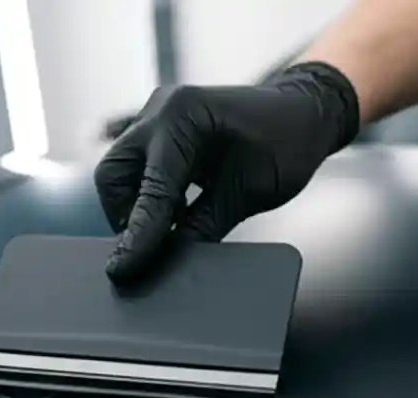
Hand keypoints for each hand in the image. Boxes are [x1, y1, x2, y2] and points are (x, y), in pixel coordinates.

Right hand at [94, 62, 358, 283]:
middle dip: (126, 214)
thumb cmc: (288, 142)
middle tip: (151, 244)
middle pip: (113, 175)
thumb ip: (203, 227)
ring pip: (119, 170)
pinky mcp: (160, 126)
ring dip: (136, 204)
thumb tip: (168, 261)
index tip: (123, 268)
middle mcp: (162, 109)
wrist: (304, 111)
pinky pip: (136, 164)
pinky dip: (146, 191)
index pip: (152, 189)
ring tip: (171, 226)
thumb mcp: (248, 193)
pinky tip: (175, 209)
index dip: (138, 235)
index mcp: (184, 117)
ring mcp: (157, 114)